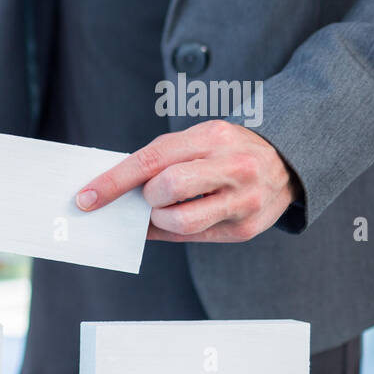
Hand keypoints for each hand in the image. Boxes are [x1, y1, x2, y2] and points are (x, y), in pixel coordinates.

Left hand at [75, 120, 300, 241]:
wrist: (288, 162)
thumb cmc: (226, 151)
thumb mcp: (197, 139)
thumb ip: (159, 159)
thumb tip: (112, 191)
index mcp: (213, 136)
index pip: (150, 160)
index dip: (113, 182)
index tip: (86, 198)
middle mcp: (233, 167)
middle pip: (166, 189)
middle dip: (147, 197)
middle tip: (150, 196)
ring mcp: (243, 200)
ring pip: (179, 222)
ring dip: (160, 219)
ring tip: (167, 207)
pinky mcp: (246, 229)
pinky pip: (193, 237)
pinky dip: (173, 231)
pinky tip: (174, 220)